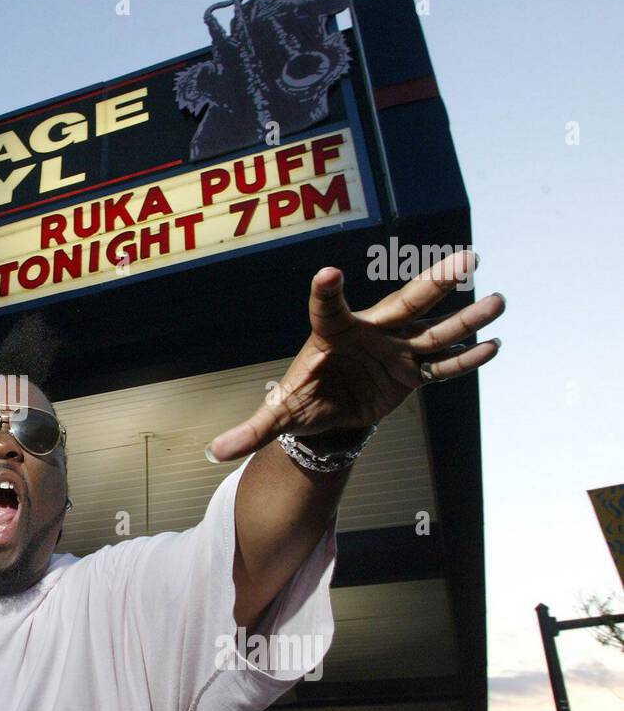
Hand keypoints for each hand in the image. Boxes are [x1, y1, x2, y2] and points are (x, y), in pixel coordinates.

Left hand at [209, 250, 502, 461]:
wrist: (329, 413)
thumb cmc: (303, 401)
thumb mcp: (277, 415)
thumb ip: (249, 431)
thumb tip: (211, 453)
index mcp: (331, 335)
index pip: (327, 308)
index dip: (326, 292)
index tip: (329, 271)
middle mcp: (370, 333)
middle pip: (404, 303)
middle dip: (434, 282)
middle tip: (465, 258)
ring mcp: (395, 350)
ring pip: (434, 331)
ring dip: (465, 320)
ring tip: (498, 300)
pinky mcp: (412, 373)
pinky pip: (442, 367)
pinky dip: (465, 361)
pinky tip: (494, 346)